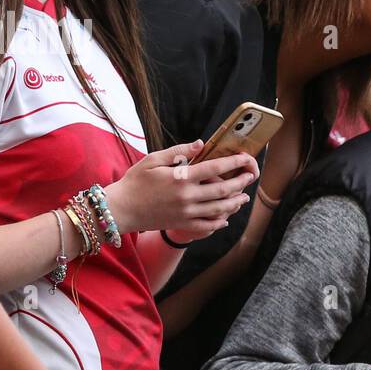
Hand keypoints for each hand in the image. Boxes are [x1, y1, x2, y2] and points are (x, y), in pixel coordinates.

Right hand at [106, 140, 259, 238]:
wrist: (120, 208)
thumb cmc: (135, 181)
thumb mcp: (153, 159)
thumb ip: (179, 150)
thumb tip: (201, 143)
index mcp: (181, 177)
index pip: (215, 168)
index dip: (233, 163)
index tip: (243, 159)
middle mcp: (187, 196)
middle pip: (222, 190)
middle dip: (240, 182)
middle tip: (250, 177)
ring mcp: (186, 213)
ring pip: (218, 209)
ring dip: (235, 203)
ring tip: (244, 197)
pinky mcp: (181, 224)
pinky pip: (206, 226)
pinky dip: (219, 223)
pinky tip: (226, 218)